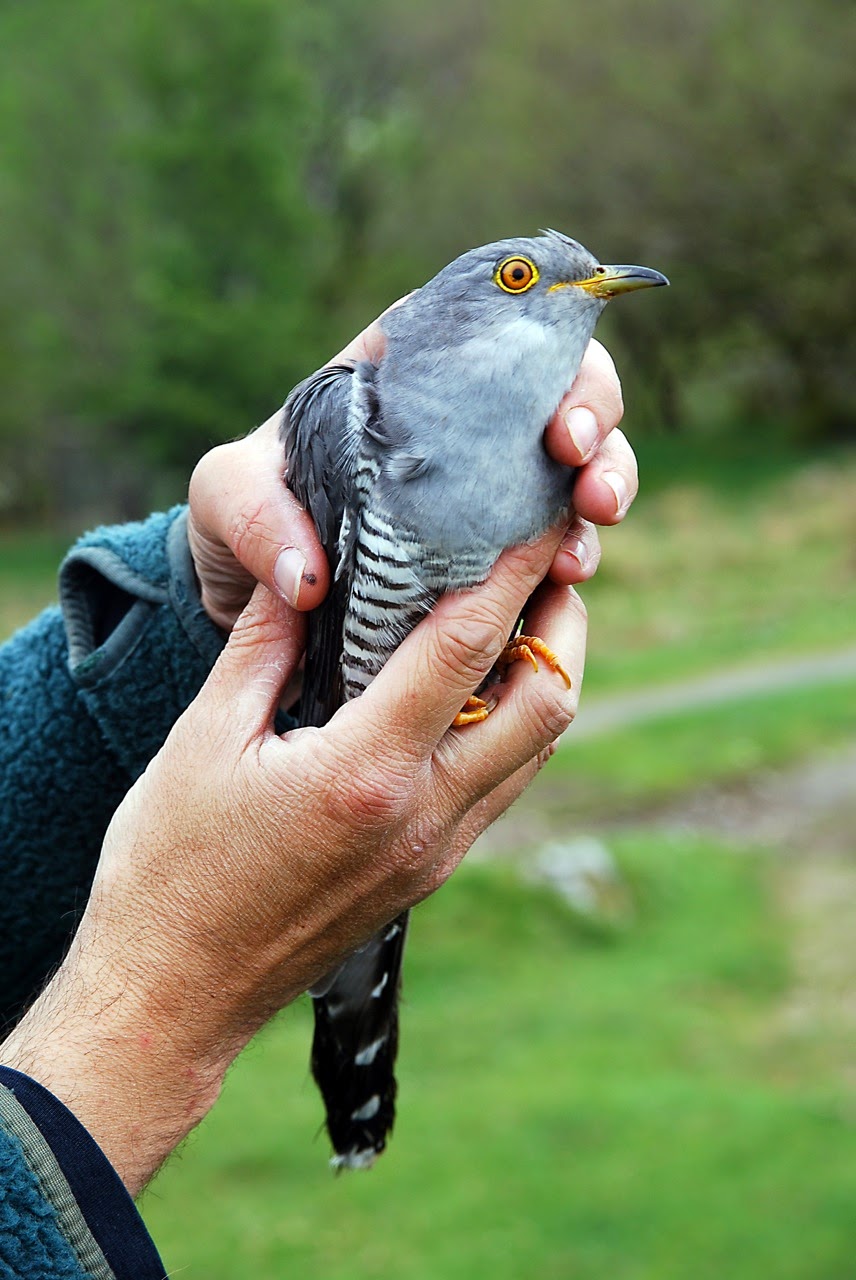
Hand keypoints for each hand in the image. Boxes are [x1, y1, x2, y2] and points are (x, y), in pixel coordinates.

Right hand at [1, 525, 582, 1193]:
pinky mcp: (429, 875)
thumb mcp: (203, 742)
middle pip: (547, 701)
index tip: (540, 515)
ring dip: (548, 675)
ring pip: (540, 749)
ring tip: (526, 615)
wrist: (173, 999)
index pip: (466, 645)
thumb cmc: (168, 871)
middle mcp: (423, 815)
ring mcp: (436, 853)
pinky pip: (503, 788)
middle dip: (564, 622)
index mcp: (365, 771)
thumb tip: (296, 568)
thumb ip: (261, 645)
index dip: (512, 569)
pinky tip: (479, 693)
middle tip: (550, 562)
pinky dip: (515, 727)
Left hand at [188, 309, 635, 628]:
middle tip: (578, 464)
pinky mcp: (500, 544)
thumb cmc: (242, 517)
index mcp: (407, 368)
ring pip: (582, 456)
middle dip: (594, 416)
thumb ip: (251, 515)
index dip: (546, 334)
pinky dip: (577, 547)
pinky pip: (560, 533)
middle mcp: (464, 415)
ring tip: (590, 527)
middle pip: (562, 382)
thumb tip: (307, 577)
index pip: (497, 319)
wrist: (256, 594)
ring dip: (607, 480)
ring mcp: (490, 479)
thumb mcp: (223, 496)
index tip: (553, 390)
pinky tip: (569, 573)